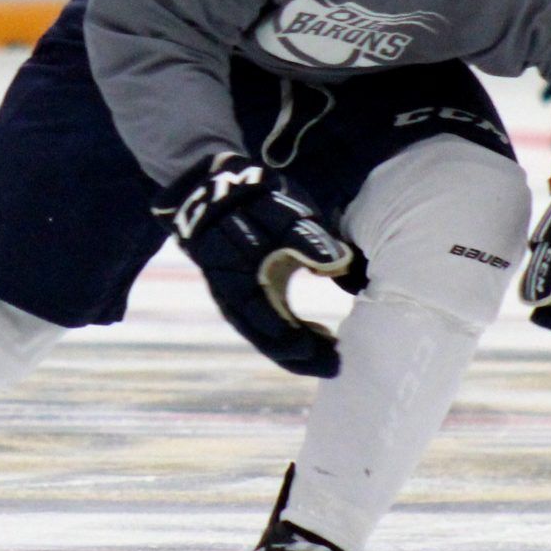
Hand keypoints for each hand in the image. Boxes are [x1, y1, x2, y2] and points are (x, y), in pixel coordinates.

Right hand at [158, 152, 356, 376]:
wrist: (214, 187)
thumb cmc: (251, 200)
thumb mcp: (279, 211)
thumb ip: (305, 239)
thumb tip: (335, 265)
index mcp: (239, 280)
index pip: (267, 325)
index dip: (296, 342)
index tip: (328, 348)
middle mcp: (233, 296)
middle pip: (267, 340)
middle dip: (302, 357)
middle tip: (336, 363)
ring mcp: (236, 297)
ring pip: (266, 336)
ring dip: (297, 349)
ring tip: (330, 351)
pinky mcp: (245, 293)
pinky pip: (266, 323)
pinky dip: (290, 333)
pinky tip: (316, 333)